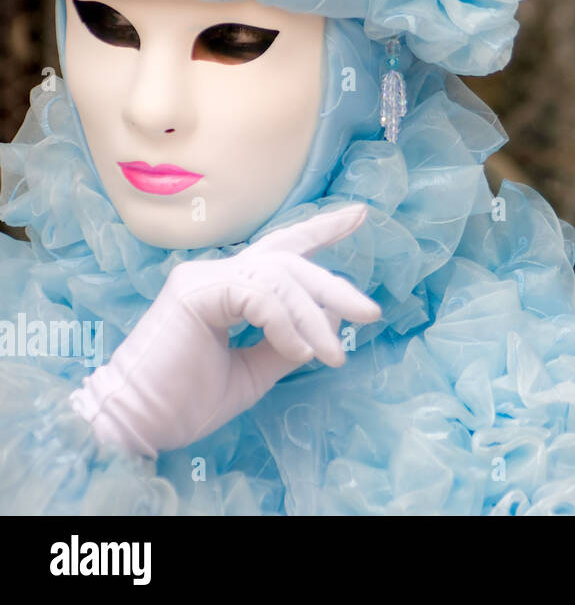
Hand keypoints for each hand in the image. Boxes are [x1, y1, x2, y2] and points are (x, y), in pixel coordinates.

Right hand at [69, 204, 380, 456]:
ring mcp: (203, 278)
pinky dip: (285, 325)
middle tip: (370, 312)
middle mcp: (216, 273)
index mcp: (230, 288)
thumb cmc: (187, 402)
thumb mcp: (255, 369)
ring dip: (314, 319)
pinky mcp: (195, 292)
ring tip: (331, 354)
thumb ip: (288, 343)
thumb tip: (330, 322)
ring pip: (281, 279)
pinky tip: (298, 352)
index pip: (282, 250)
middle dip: (334, 286)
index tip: (359, 215)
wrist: (138, 425)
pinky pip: (260, 297)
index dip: (321, 231)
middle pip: (291, 261)